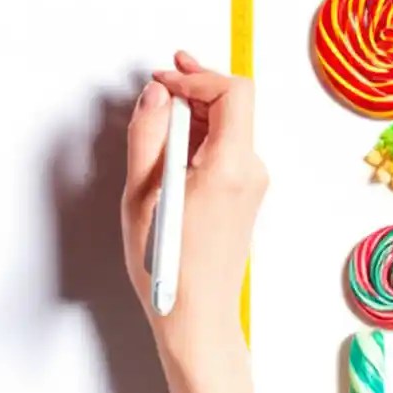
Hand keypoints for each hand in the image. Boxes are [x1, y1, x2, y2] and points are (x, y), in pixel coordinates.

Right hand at [122, 51, 266, 392]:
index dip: (196, 77)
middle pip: (234, 104)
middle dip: (196, 86)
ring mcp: (251, 184)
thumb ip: (148, 135)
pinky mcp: (243, 195)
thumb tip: (155, 96)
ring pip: (229, 125)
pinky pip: (226, 148)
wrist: (196, 316)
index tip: (163, 81)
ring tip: (158, 120)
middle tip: (160, 83)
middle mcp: (250, 170)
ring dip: (196, 112)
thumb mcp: (141, 194)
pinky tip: (171, 148)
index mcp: (230, 166)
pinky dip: (200, 135)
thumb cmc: (169, 266)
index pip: (233, 91)